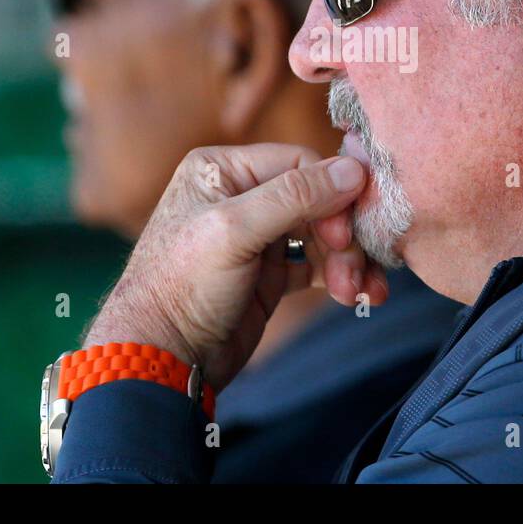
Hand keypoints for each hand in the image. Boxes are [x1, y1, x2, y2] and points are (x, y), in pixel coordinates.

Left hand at [80, 143, 387, 391]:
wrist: (161, 359)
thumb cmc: (182, 287)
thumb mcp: (234, 232)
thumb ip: (295, 197)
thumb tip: (356, 169)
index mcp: (223, 169)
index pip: (300, 164)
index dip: (332, 195)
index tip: (348, 233)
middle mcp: (242, 195)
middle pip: (318, 199)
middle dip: (345, 235)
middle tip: (358, 271)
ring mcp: (258, 236)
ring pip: (323, 233)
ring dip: (349, 259)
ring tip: (360, 291)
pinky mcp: (270, 274)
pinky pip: (318, 264)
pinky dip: (340, 276)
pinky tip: (357, 295)